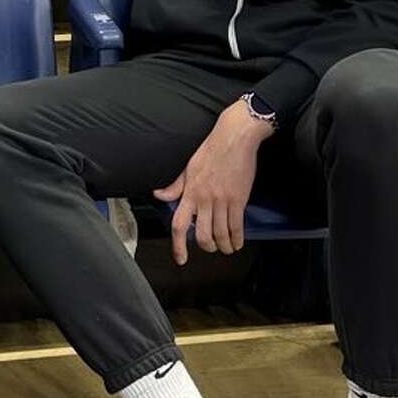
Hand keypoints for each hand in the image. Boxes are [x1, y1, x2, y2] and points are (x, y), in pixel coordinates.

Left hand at [152, 102, 272, 264]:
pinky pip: (237, 227)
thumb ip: (176, 186)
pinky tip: (238, 242)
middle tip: (211, 248)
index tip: (181, 259)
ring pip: (221, 234)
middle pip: (202, 235)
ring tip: (227, 247)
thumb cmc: (211, 150)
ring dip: (224, 246)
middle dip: (207, 248)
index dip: (178, 245)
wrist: (234, 138)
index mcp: (190, 192)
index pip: (179, 224)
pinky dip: (237, 239)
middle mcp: (204, 199)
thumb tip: (159, 195)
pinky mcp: (238, 199)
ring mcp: (222, 200)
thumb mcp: (188, 168)